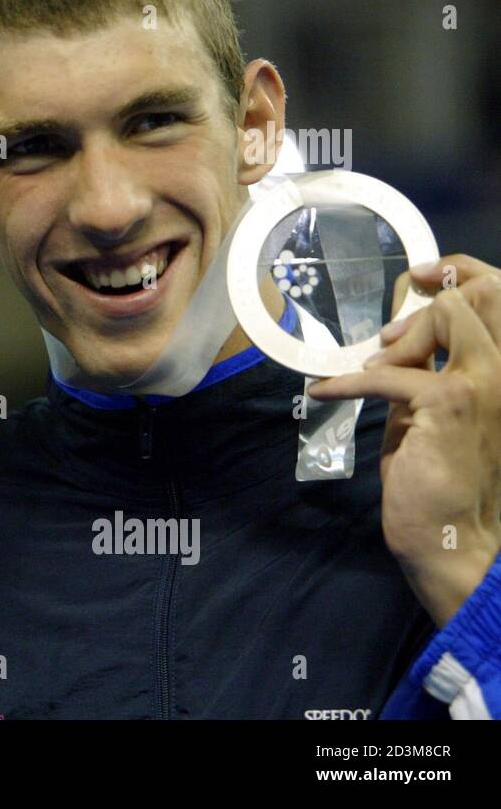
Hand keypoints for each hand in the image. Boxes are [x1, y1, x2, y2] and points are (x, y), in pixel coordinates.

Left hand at [308, 254, 500, 627]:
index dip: (461, 272)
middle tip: (387, 342)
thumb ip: (426, 373)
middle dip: (424, 309)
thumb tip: (393, 344)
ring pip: (445, 316)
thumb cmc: (441, 479)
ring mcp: (486, 383)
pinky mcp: (450, 402)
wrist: (452, 537)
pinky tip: (322, 392)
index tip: (420, 274)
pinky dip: (347, 383)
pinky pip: (388, 374)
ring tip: (367, 373)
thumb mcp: (435, 413)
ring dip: (397, 341)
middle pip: (475, 296)